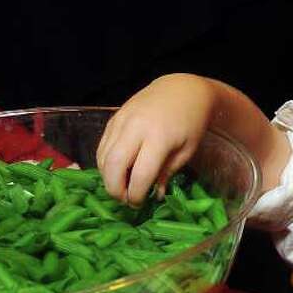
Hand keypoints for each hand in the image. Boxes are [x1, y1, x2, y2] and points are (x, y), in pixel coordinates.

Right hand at [97, 74, 217, 205]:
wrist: (182, 89)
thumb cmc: (190, 122)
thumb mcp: (187, 151)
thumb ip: (168, 172)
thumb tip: (155, 194)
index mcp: (159, 137)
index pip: (140, 174)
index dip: (136, 194)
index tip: (139, 203)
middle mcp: (136, 127)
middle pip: (114, 165)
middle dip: (115, 189)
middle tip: (124, 199)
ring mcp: (122, 120)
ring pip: (103, 156)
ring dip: (107, 177)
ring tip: (120, 186)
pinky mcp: (114, 117)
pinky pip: (102, 145)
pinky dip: (105, 162)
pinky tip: (115, 171)